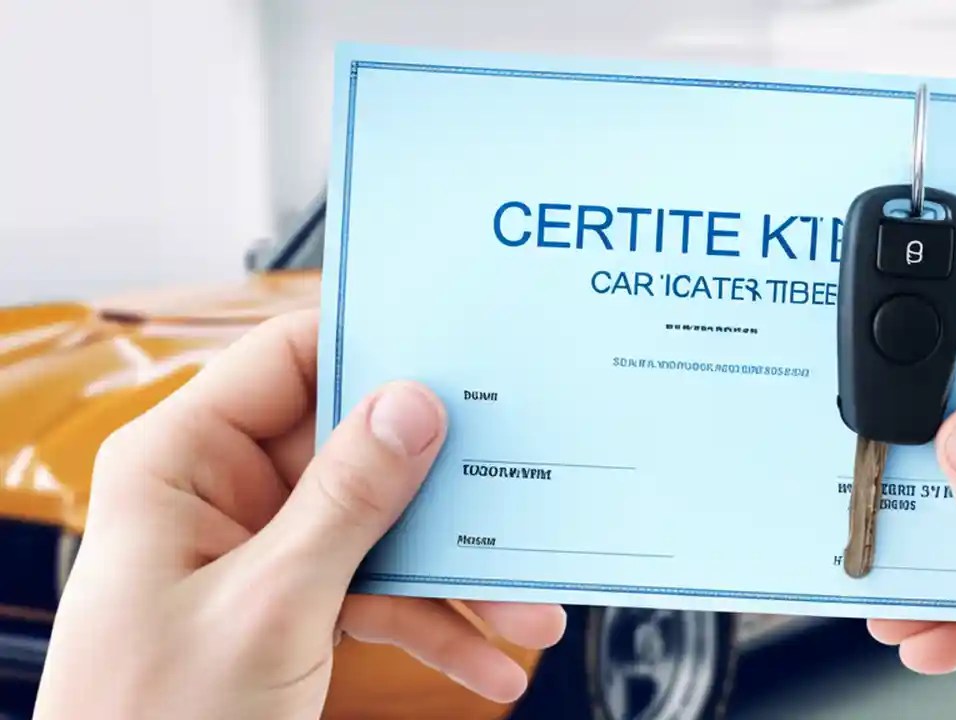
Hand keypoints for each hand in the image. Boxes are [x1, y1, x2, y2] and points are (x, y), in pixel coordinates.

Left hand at [33, 310, 565, 719]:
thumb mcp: (267, 605)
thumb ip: (345, 501)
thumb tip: (411, 407)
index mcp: (183, 460)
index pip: (289, 360)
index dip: (372, 348)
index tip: (457, 354)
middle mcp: (222, 492)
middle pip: (354, 449)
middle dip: (442, 487)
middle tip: (515, 488)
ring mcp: (260, 550)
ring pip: (379, 527)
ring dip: (454, 572)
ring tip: (523, 607)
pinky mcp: (289, 602)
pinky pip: (375, 590)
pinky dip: (431, 624)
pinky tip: (484, 659)